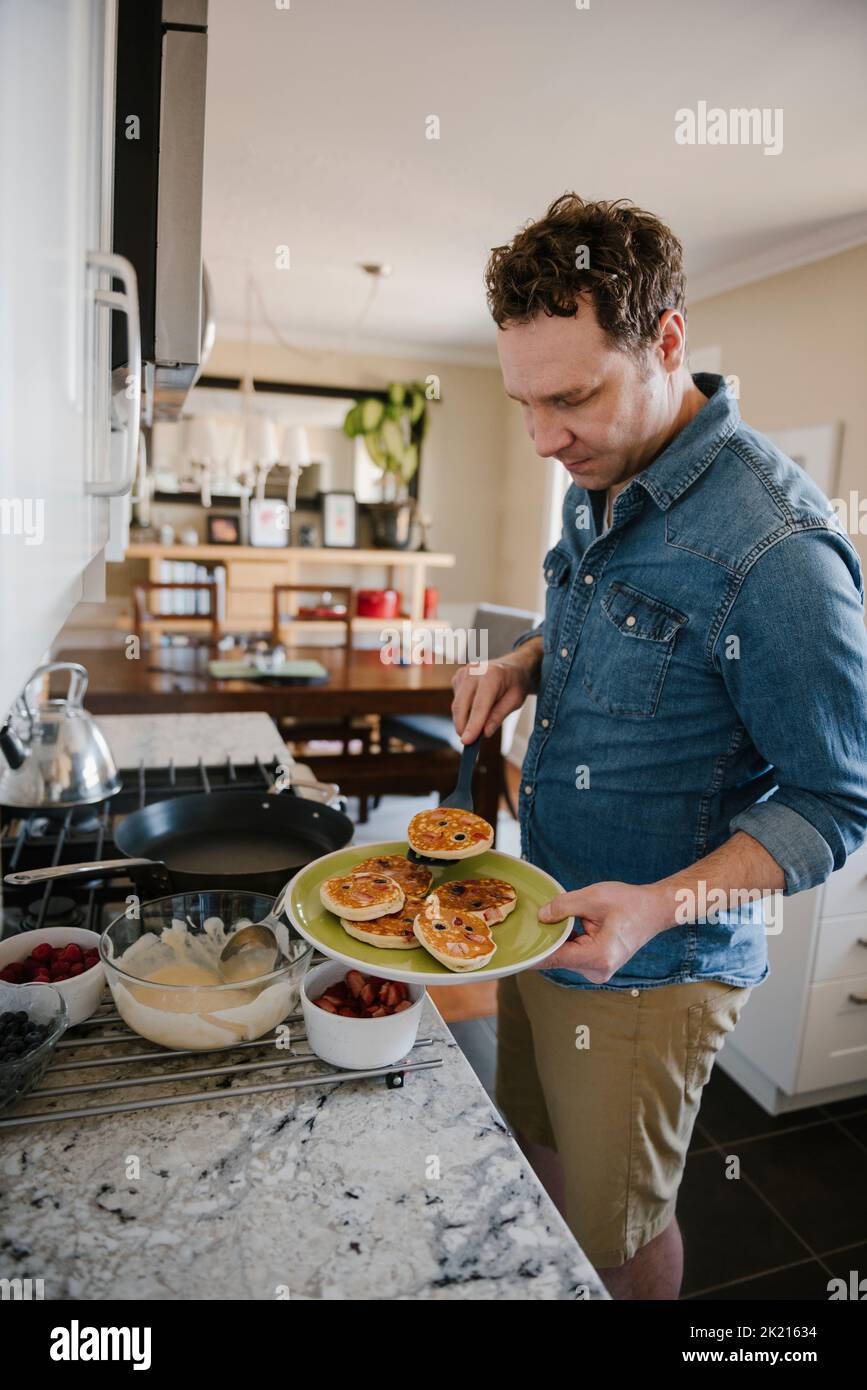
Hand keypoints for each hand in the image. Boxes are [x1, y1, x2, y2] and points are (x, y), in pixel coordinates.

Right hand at [451, 642, 539, 743]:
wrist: (512, 666)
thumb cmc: (515, 684)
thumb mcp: (515, 701)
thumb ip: (499, 716)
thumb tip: (485, 733)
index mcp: (492, 675)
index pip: (479, 705)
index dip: (472, 725)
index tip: (467, 742)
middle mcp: (474, 671)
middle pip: (462, 705)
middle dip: (462, 726)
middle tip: (468, 743)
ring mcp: (463, 673)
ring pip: (457, 705)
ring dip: (463, 720)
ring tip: (477, 724)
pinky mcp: (457, 677)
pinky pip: (456, 700)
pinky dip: (463, 711)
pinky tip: (476, 708)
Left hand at [534, 881, 667, 983]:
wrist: (655, 910)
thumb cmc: (630, 903)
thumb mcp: (594, 898)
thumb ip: (564, 906)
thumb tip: (541, 917)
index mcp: (597, 957)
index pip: (553, 958)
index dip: (532, 951)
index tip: (513, 949)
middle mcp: (596, 970)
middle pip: (558, 956)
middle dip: (547, 938)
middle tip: (534, 919)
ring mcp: (597, 970)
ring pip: (564, 954)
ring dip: (559, 937)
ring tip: (563, 917)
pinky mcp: (597, 964)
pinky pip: (573, 953)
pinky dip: (568, 939)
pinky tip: (571, 923)